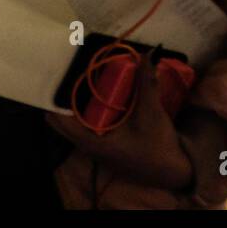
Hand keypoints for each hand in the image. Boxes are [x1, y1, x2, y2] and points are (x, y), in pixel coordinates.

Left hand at [45, 65, 193, 190]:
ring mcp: (96, 149)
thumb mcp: (151, 112)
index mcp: (93, 141)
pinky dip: (88, 114)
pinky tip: (101, 100)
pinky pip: (87, 129)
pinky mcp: (105, 148)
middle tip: (72, 76)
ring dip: (76, 107)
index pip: (59, 121)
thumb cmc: (157, 145)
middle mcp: (89, 147)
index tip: (57, 78)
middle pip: (62, 123)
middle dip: (65, 100)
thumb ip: (146, 84)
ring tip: (83, 83)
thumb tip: (144, 56)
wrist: (171, 171)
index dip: (55, 100)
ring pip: (75, 126)